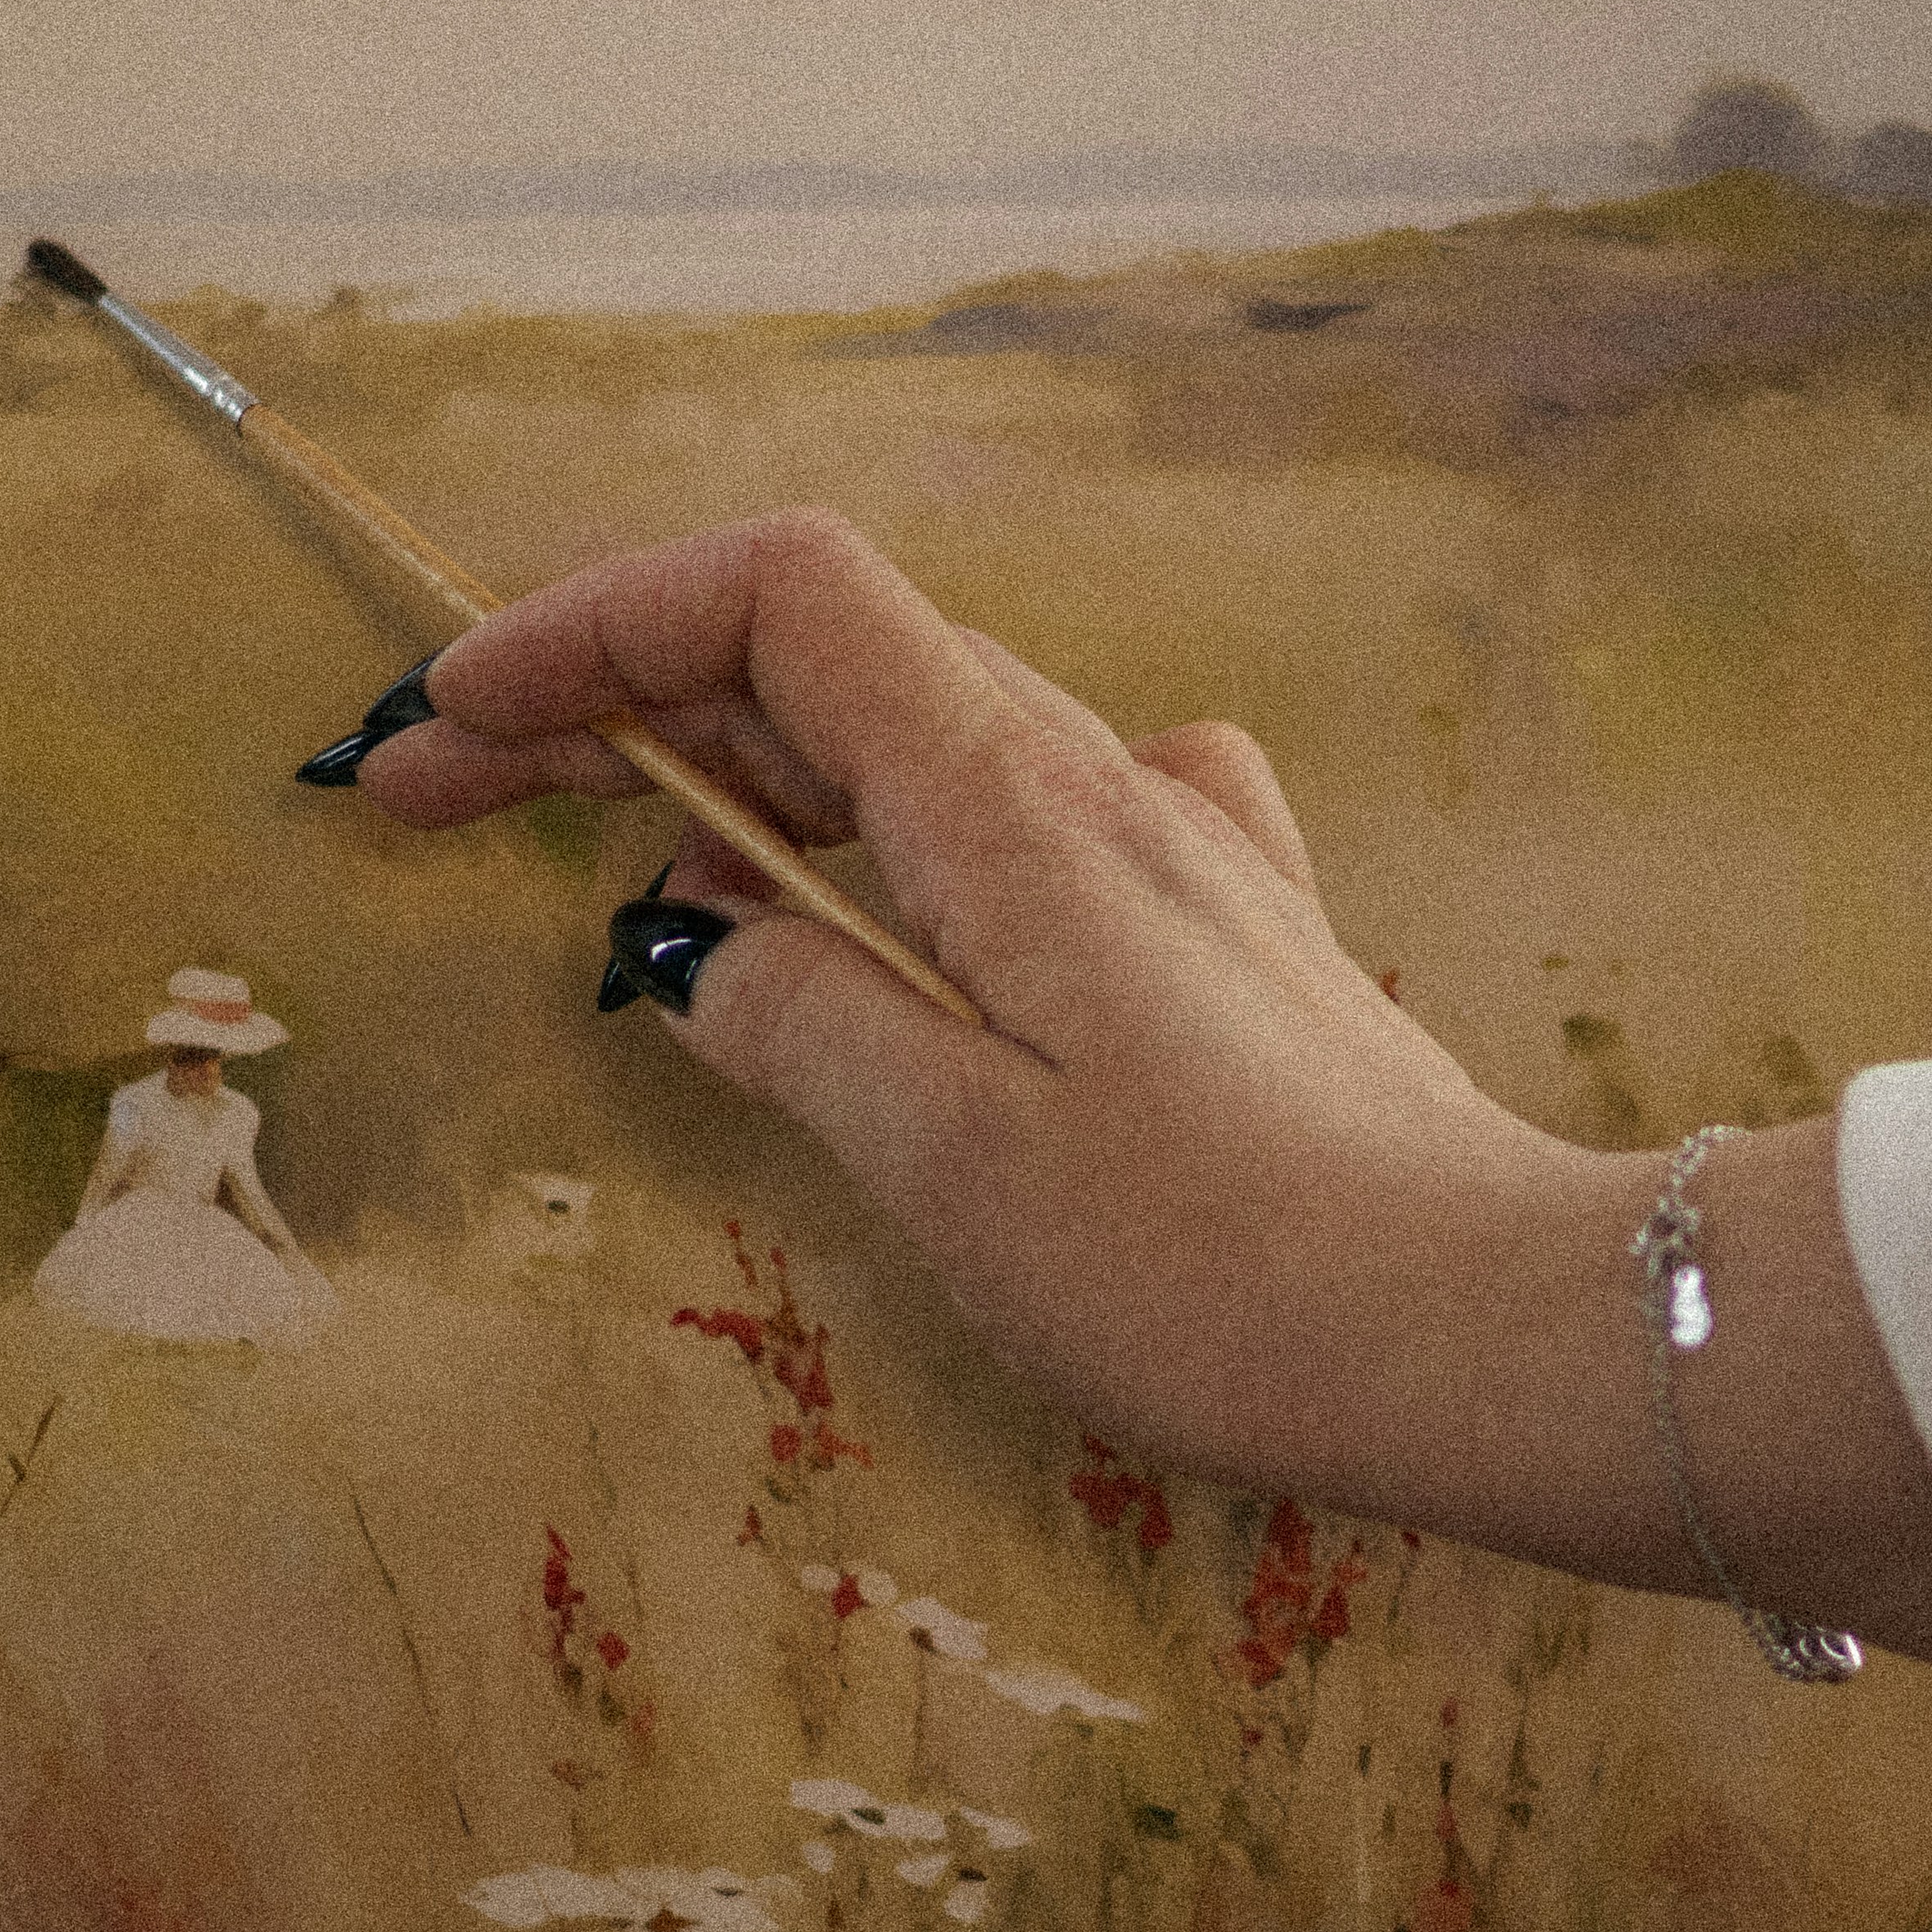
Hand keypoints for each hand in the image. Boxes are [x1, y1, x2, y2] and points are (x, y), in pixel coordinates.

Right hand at [364, 512, 1931, 1667]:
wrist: (1489, 1332)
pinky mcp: (1233, 935)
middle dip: (618, 714)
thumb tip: (699, 951)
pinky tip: (884, 930)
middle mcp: (1105, 789)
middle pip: (829, 666)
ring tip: (624, 885)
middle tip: (442, 806)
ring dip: (748, 783)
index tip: (456, 719)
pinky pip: (1031, 827)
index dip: (598, 622)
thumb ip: (799, 1028)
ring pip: (923, 746)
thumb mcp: (952, 1165)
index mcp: (1014, 810)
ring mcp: (1181, 852)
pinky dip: (904, 848)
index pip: (780, 598)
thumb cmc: (1225, 1272)